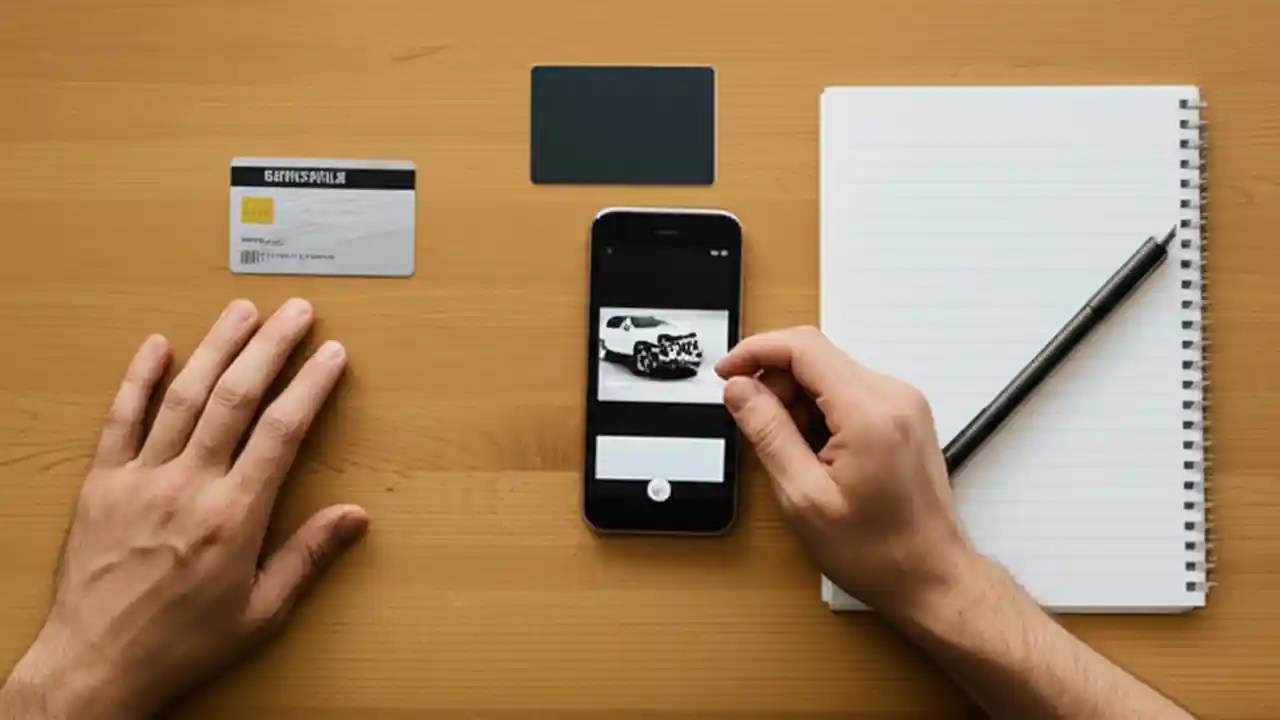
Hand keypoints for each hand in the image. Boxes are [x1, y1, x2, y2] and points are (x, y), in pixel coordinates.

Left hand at [0, 299, 368, 718]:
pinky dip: (137, 379)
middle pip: (236, 399)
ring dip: (215, 348)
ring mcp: (140, 480)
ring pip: (183, 397)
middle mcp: (188, 486)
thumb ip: (307, 556)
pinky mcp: (101, 485)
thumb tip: (356, 516)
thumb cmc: (184, 644)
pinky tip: (157, 346)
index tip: (331, 354)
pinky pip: (120, 420)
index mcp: (234, 516)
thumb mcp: (261, 612)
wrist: (96, 666)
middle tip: (296, 311)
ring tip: (241, 311)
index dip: (310, 386)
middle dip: (270, 348)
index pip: (281, 432)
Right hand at [716, 327, 972, 616]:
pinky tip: (815, 453)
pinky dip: (820, 412)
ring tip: (792, 453)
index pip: (803, 347)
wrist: (931, 576)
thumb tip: (740, 389)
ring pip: (830, 374)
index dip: (755, 351)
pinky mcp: (904, 416)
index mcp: (869, 412)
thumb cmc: (876, 551)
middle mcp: (893, 396)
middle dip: (774, 383)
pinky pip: (849, 393)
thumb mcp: (804, 498)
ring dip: (797, 400)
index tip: (726, 372)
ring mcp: (903, 404)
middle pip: (816, 357)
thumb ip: (768, 434)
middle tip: (755, 426)